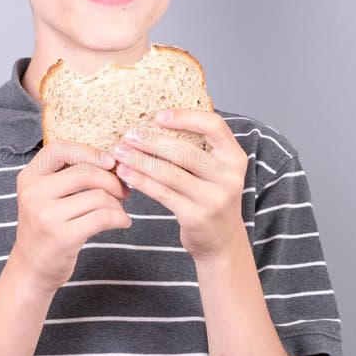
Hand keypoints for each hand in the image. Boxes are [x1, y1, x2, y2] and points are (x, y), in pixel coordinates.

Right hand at [11, 141, 131, 294]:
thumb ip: (67, 176)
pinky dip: (119, 218)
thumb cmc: (46, 228)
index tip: (109, 162)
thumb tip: (112, 162)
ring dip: (117, 203)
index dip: (88, 151)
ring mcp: (46, 215)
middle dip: (112, 180)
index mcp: (29, 177)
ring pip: (98, 196)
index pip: (59, 149)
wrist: (31, 269)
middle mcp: (33, 194)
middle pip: (85, 173)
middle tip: (124, 190)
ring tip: (119, 211)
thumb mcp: (44, 196)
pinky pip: (102, 217)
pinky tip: (122, 222)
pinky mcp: (62, 236)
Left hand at [113, 109, 247, 260]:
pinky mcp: (196, 217)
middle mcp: (229, 177)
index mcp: (234, 158)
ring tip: (121, 152)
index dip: (186, 117)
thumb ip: (198, 148)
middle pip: (185, 151)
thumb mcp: (215, 170)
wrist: (221, 239)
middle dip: (152, 141)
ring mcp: (214, 199)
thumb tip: (154, 122)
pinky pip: (162, 193)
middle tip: (128, 134)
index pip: (214, 126)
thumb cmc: (210, 195)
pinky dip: (140, 181)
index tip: (157, 115)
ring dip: (140, 160)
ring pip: (169, 173)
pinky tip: (125, 173)